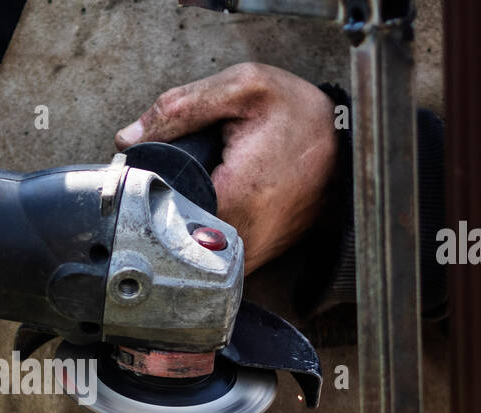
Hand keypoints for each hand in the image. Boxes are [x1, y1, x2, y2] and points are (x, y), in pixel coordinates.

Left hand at [115, 63, 337, 272]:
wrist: (351, 139)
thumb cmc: (302, 114)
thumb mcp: (243, 88)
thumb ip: (180, 108)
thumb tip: (129, 138)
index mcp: (238, 198)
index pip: (163, 216)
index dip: (147, 197)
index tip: (144, 179)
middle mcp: (248, 236)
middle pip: (175, 238)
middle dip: (162, 211)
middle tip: (168, 181)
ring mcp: (257, 252)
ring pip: (195, 252)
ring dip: (182, 226)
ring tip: (190, 193)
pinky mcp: (262, 255)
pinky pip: (218, 253)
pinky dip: (206, 233)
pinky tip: (211, 207)